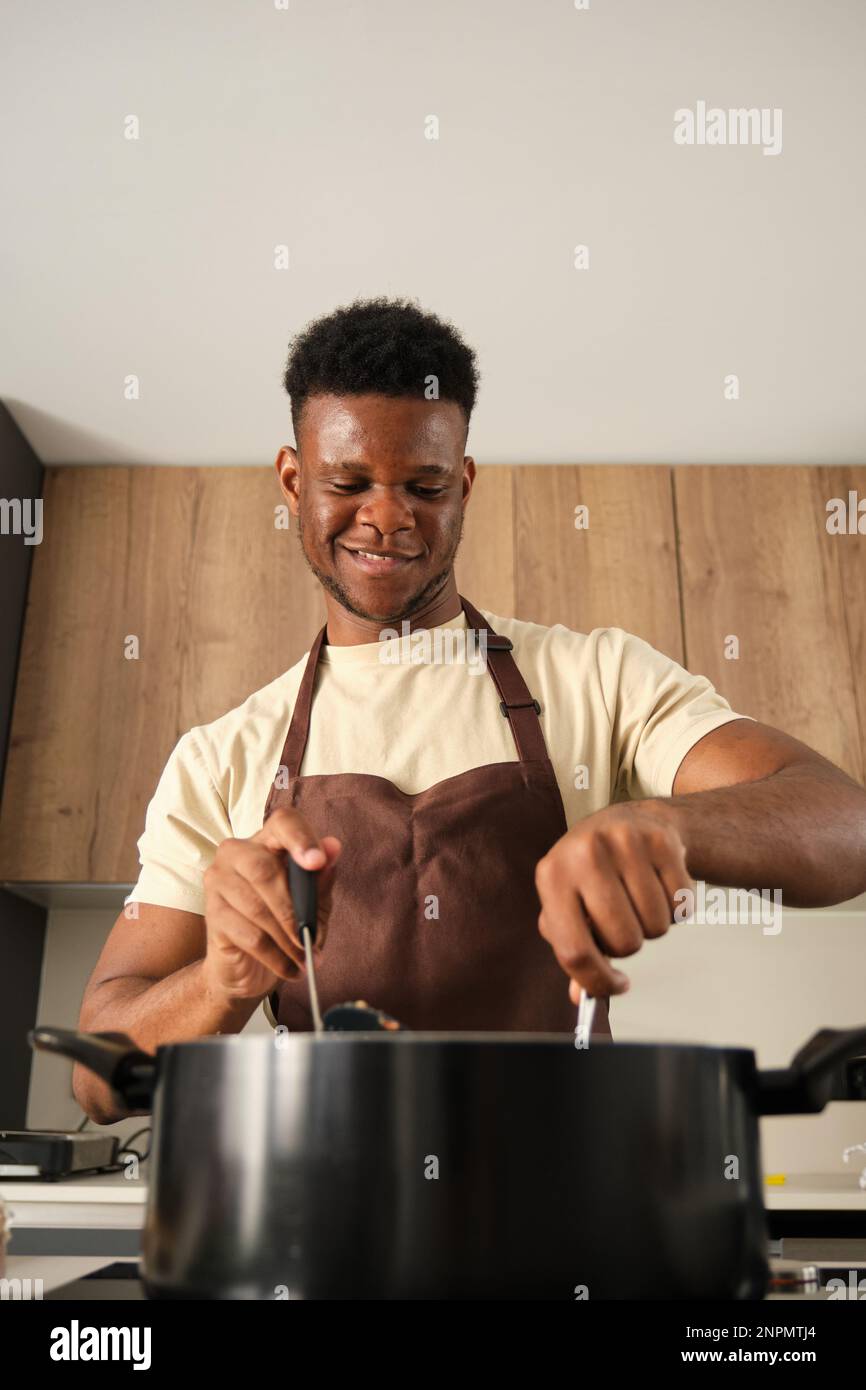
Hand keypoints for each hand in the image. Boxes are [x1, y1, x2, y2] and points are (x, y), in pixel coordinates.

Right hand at [202, 809, 341, 1001]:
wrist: (247, 967)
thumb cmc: (284, 926)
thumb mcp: (312, 903)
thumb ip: (320, 879)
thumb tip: (333, 848)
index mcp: (267, 841)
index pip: (283, 823)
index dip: (300, 838)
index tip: (316, 862)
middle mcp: (236, 852)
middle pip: (264, 870)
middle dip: (294, 910)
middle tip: (312, 938)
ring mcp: (218, 881)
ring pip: (257, 908)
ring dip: (288, 940)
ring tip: (306, 959)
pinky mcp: (212, 914)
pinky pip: (249, 935)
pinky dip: (276, 956)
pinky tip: (290, 968)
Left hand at [535, 803, 693, 998]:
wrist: (627, 820)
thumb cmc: (592, 871)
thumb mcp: (569, 902)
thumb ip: (574, 947)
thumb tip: (582, 997)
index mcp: (551, 875)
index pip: (574, 950)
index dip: (598, 981)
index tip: (616, 986)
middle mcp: (584, 854)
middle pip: (623, 942)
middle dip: (629, 946)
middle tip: (625, 922)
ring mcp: (624, 843)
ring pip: (656, 927)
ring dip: (653, 926)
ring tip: (639, 899)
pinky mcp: (661, 840)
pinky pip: (681, 905)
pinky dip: (676, 908)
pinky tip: (658, 886)